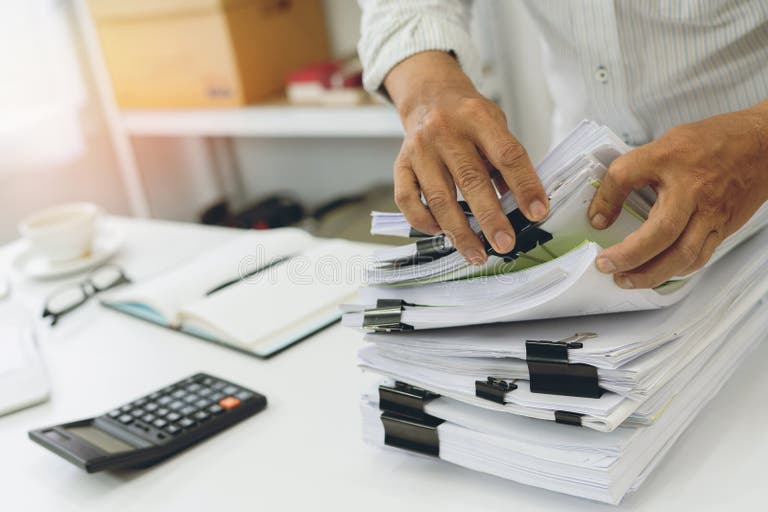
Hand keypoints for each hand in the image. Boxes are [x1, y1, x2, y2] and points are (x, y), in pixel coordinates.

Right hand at [384, 51, 548, 264]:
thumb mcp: (495, 126)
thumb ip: (507, 162)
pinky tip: (440, 232)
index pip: (507, 155)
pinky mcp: (400, 165)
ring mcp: (419, 149)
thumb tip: (523, 206)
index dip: (525, 185)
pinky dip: (424, 221)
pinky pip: (407, 200)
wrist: (429, 96)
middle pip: (471, 180)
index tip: (537, 213)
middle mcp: (445, 132)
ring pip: (439, 198)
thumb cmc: (467, 116)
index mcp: (478, 118)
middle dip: (490, 218)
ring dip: (459, 231)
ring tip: (476, 254)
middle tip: (505, 244)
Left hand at [589, 100, 767, 287]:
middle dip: (631, 257)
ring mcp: (712, 214)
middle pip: (661, 233)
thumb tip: (601, 213)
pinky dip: (676, 270)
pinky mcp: (723, 228)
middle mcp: (694, 192)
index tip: (595, 221)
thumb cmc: (714, 142)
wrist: (764, 144)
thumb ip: (629, 173)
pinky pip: (699, 257)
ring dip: (651, 274)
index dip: (606, 199)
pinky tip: (658, 273)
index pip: (627, 175)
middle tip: (606, 267)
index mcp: (673, 162)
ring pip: (683, 255)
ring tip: (626, 280)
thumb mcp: (664, 144)